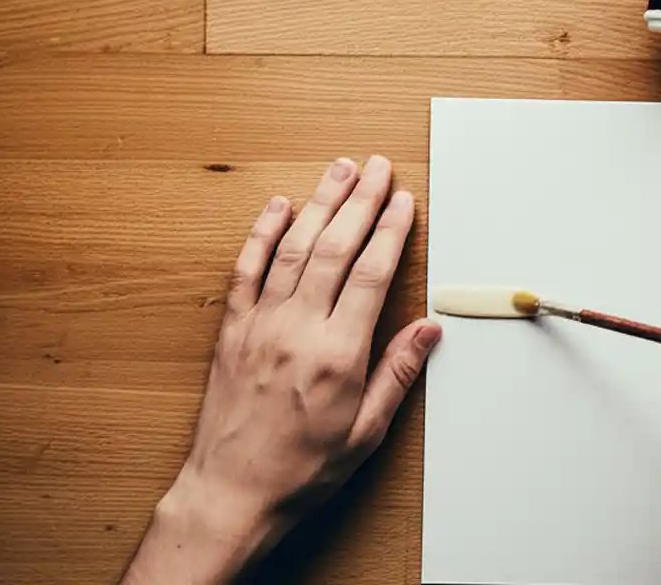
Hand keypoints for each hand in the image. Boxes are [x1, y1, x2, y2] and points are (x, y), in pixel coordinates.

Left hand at [124, 156, 440, 583]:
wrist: (232, 493)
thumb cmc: (301, 469)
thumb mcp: (366, 432)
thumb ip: (397, 373)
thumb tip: (428, 330)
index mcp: (338, 354)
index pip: (371, 274)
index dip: (390, 230)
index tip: (402, 201)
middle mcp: (298, 328)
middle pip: (335, 248)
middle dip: (360, 201)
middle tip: (376, 167)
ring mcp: (261, 324)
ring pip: (293, 248)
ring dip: (318, 204)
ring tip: (338, 171)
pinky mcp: (233, 330)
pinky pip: (246, 270)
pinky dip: (262, 234)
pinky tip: (278, 208)